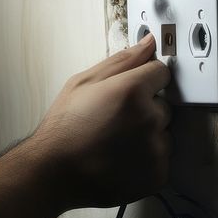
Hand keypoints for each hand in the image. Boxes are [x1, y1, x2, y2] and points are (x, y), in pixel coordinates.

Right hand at [29, 33, 171, 209]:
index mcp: (132, 91)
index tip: (128, 93)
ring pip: (163, 134)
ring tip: (116, 142)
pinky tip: (121, 158)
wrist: (53, 171)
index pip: (161, 72)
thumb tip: (148, 43)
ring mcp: (155, 150)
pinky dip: (146, 160)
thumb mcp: (84, 82)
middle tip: (115, 121)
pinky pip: (161, 159)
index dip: (144, 80)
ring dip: (147, 136)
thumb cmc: (64, 127)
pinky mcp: (157, 174)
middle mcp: (149, 119)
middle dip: (145, 110)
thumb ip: (122, 61)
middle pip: (164, 105)